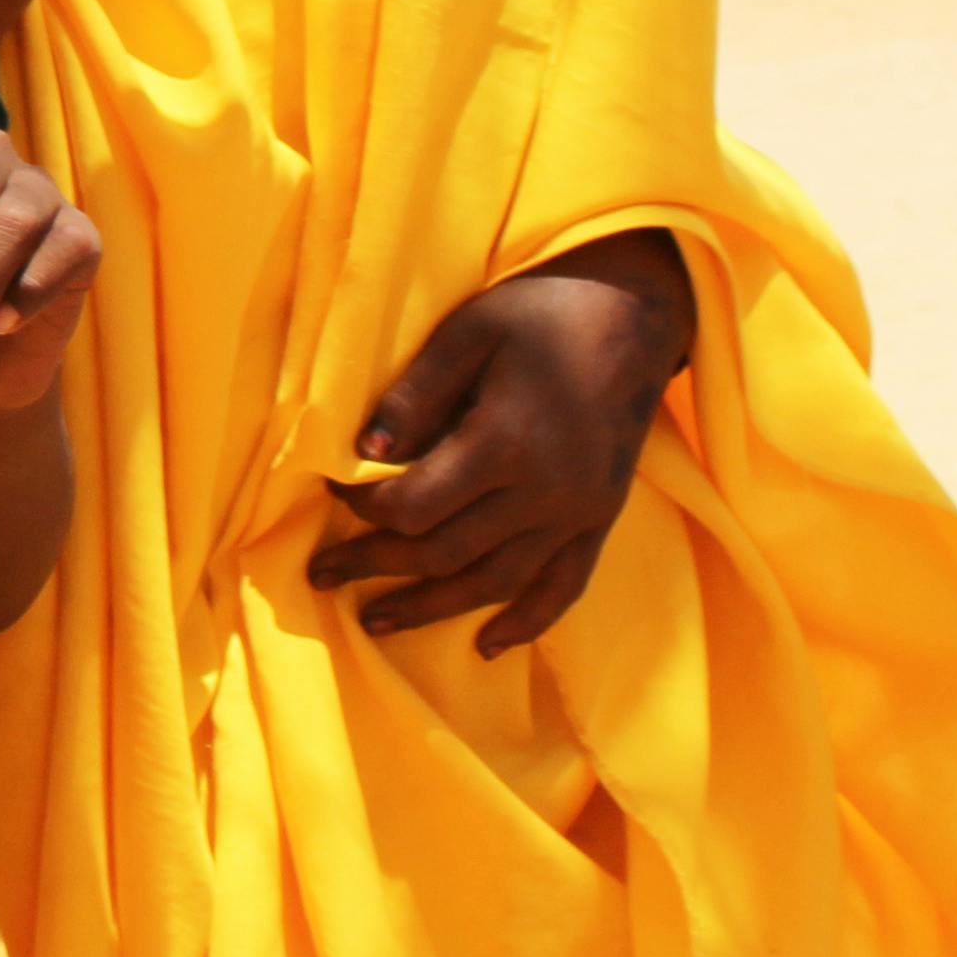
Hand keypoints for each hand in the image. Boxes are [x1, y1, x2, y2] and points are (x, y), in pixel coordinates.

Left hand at [309, 229, 698, 652]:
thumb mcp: (468, 334)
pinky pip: (563, 587)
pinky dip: (526, 622)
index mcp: (506, 444)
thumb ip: (414, 396)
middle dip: (375, 566)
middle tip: (320, 574)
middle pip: (445, 553)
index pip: (415, 505)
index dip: (364, 508)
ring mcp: (579, 513)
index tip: (328, 491)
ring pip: (496, 583)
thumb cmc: (544, 312)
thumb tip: (361, 452)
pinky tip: (487, 644)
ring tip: (375, 620)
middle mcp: (546, 492)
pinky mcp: (601, 519)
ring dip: (432, 609)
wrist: (636, 313)